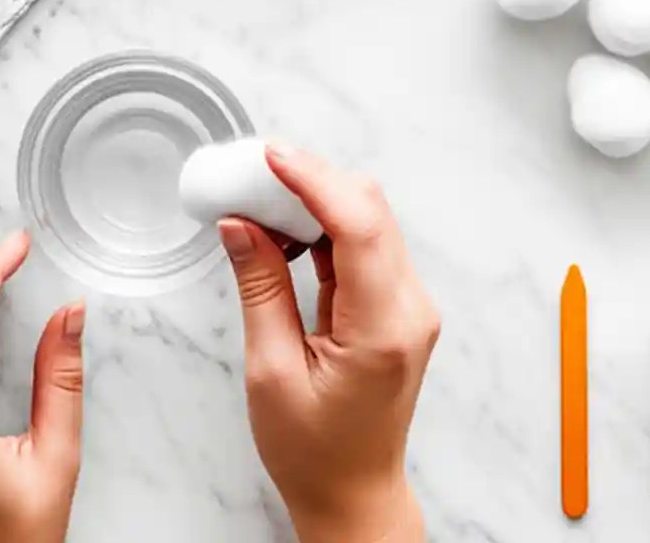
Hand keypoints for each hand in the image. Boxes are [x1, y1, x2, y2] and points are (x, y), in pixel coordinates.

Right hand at [218, 144, 437, 542]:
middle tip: (250, 171)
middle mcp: (409, 309)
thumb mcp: (270, 370)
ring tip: (256, 196)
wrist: (353, 493)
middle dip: (309, 180)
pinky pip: (362, 247)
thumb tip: (240, 225)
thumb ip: (259, 289)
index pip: (359, 226)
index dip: (314, 180)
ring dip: (314, 200)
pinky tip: (281, 228)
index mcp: (383, 329)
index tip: (270, 156)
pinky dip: (322, 227)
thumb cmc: (313, 451)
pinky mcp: (395, 307)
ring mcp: (408, 306)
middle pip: (369, 212)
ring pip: (367, 222)